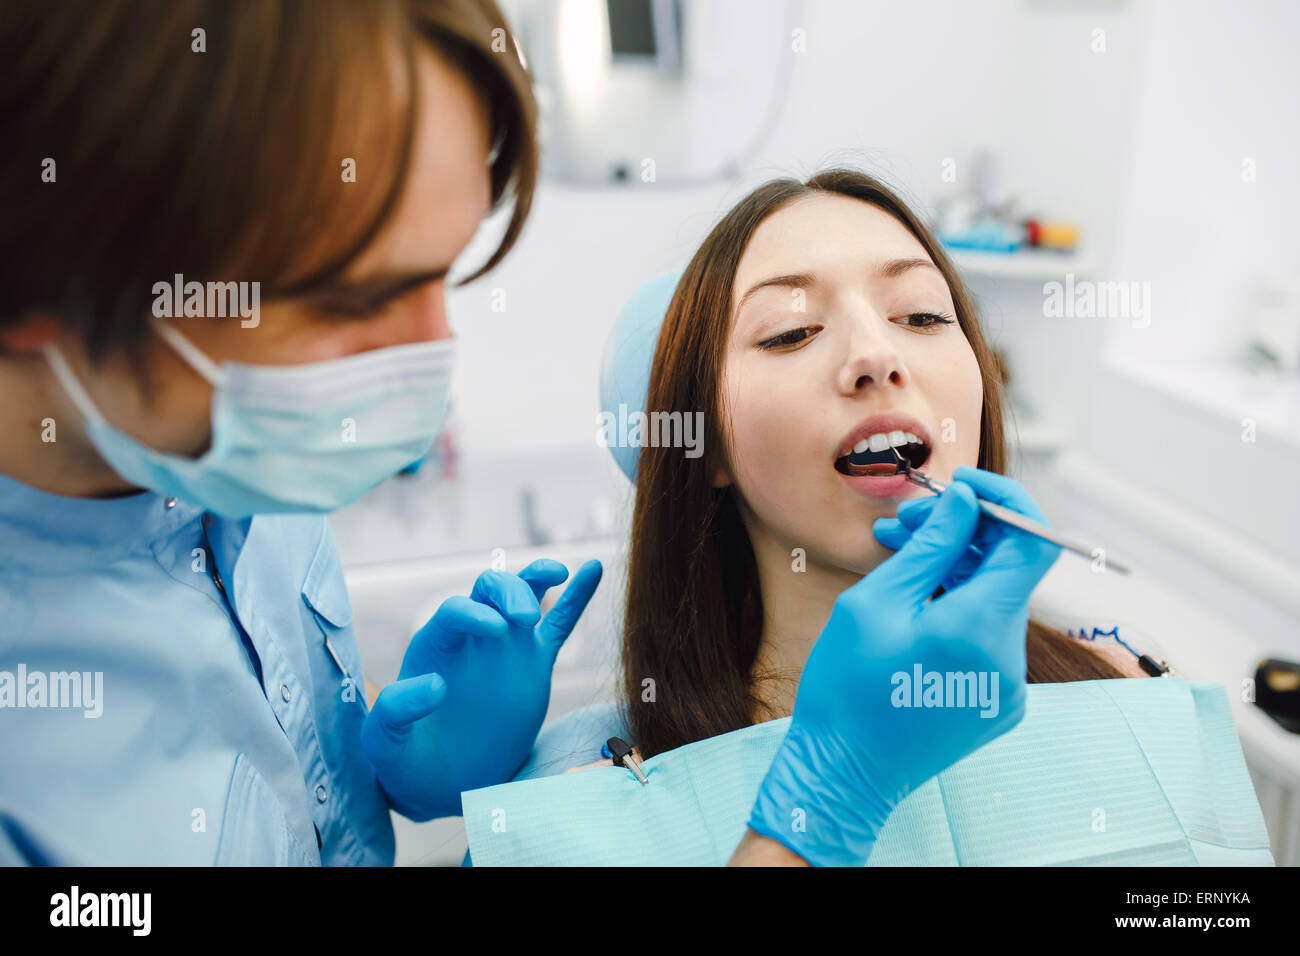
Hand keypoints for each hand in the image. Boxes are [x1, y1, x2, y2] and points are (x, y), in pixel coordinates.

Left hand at [361, 558, 602, 820]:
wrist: (443, 784)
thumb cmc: (407, 762)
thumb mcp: (387, 744)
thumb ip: (396, 713)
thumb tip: (433, 684)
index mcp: (436, 647)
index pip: (455, 611)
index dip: (475, 614)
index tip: (496, 631)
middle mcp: (472, 637)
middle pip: (490, 591)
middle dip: (510, 594)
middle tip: (525, 619)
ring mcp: (507, 647)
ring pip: (525, 595)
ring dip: (538, 578)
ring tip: (557, 572)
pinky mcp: (535, 665)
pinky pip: (559, 623)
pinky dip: (576, 596)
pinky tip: (592, 568)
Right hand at [748, 472, 1060, 865]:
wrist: (844, 773)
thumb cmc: (847, 689)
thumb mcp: (876, 603)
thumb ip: (932, 546)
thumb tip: (966, 502)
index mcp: (980, 628)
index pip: (1032, 543)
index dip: (1005, 501)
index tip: (962, 485)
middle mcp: (1008, 657)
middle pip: (1007, 569)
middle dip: (962, 533)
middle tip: (906, 520)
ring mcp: (1007, 684)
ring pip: (993, 599)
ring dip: (953, 568)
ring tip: (896, 551)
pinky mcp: (996, 699)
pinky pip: (985, 633)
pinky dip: (955, 606)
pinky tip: (910, 598)